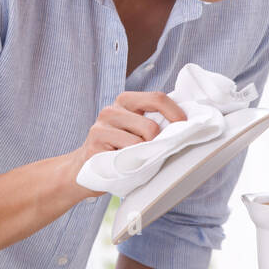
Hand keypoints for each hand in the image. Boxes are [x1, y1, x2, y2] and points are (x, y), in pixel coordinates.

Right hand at [67, 92, 187, 195]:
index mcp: (125, 101)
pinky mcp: (95, 145)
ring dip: (143, 155)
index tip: (185, 127)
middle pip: (151, 125)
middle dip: (157, 143)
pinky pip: (126, 155)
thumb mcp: (135, 130)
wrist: (84, 170)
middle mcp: (111, 110)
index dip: (175, 113)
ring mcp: (100, 127)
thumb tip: (183, 124)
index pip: (157, 98)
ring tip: (134, 159)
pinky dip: (131, 163)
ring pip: (139, 142)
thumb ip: (152, 121)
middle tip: (153, 153)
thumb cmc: (118, 150)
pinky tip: (123, 164)